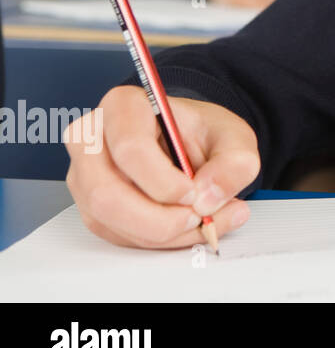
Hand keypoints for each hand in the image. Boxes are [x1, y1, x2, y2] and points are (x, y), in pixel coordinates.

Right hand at [64, 85, 260, 248]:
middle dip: (157, 218)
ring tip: (203, 222)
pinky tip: (186, 227)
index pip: (129, 148)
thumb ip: (235, 162)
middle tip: (197, 217)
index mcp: (123, 107)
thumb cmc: (202, 133)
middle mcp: (92, 141)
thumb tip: (209, 197)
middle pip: (106, 194)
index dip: (163, 181)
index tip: (193, 193)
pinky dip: (157, 240)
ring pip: (109, 221)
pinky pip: (117, 235)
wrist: (193, 146)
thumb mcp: (235, 137)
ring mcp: (86, 177)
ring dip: (161, 233)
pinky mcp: (91, 208)